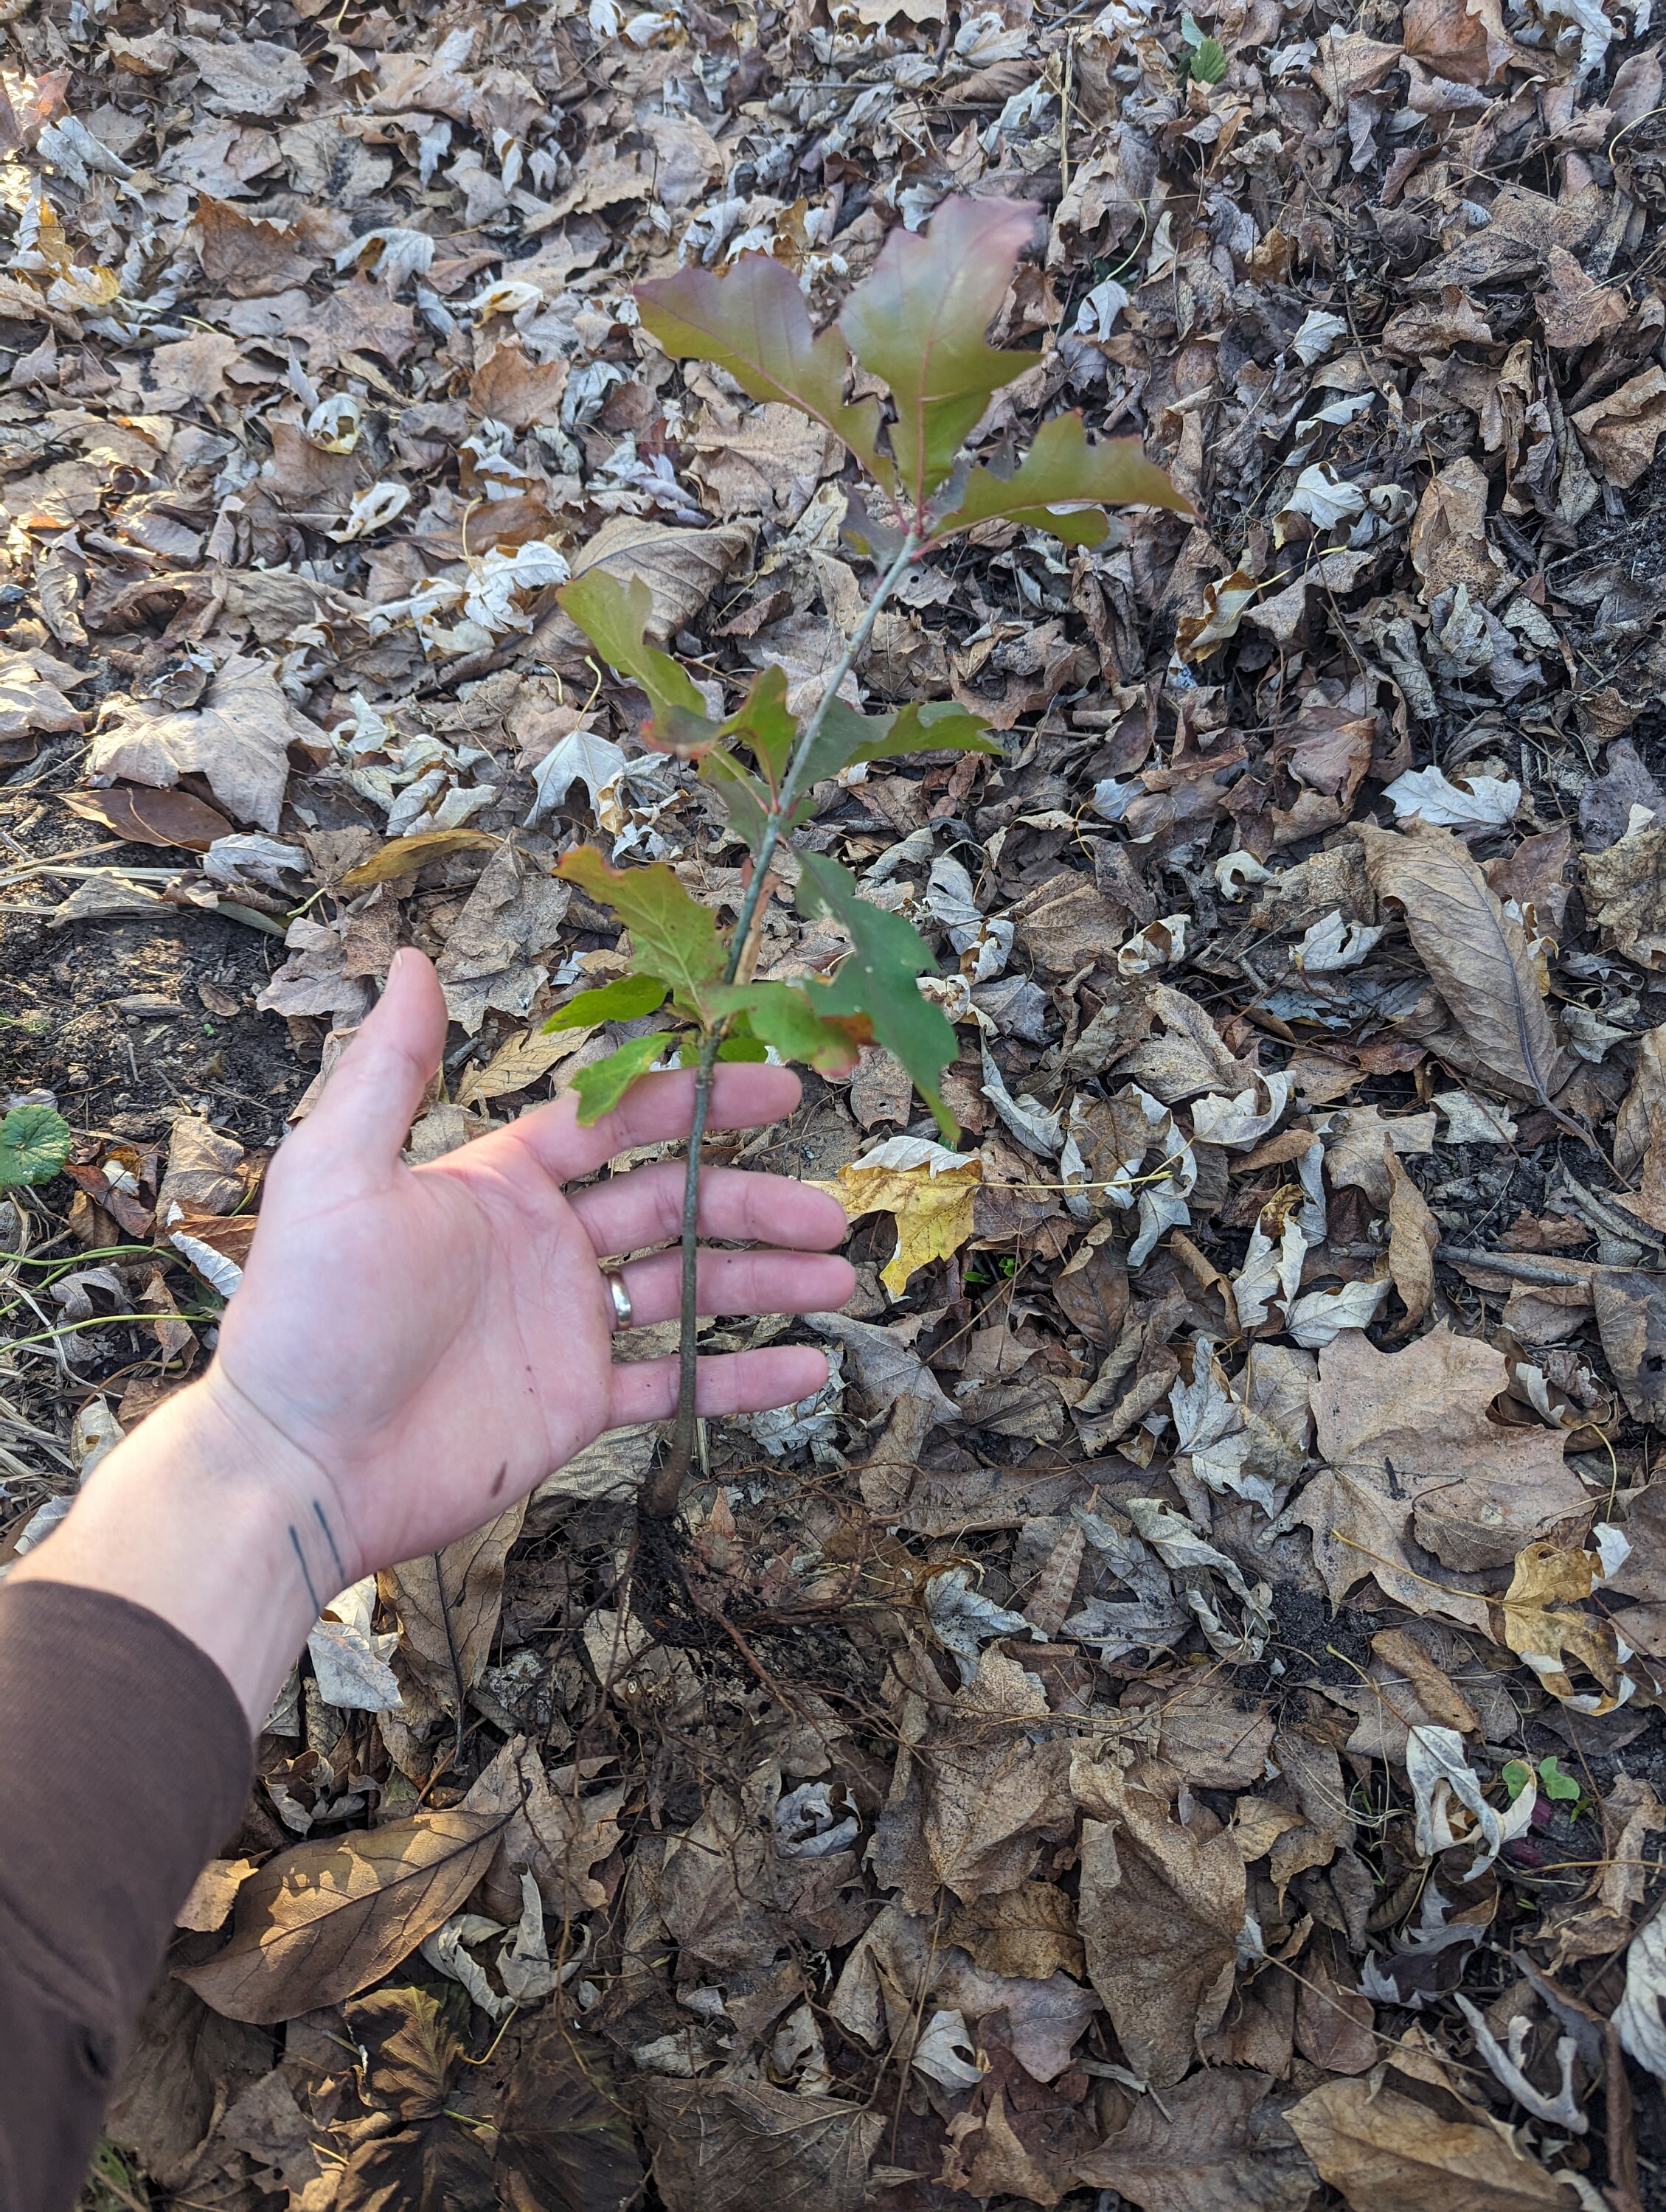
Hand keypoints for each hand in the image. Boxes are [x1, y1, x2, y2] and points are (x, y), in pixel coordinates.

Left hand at [213, 948, 852, 1583]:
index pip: (618, 1123)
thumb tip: (417, 963)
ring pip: (690, 1291)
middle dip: (753, 1202)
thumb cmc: (306, 1315)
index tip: (778, 1085)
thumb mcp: (336, 1171)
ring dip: (765, 1281)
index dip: (699, 1101)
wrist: (297, 1464)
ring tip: (837, 1277)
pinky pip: (675, 1385)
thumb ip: (390, 1068)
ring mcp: (566, 1327)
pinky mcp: (575, 1405)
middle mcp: (544, 1247)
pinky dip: (741, 1379)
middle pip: (674, 1205)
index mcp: (500, 1183)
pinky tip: (807, 1368)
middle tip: (828, 1210)